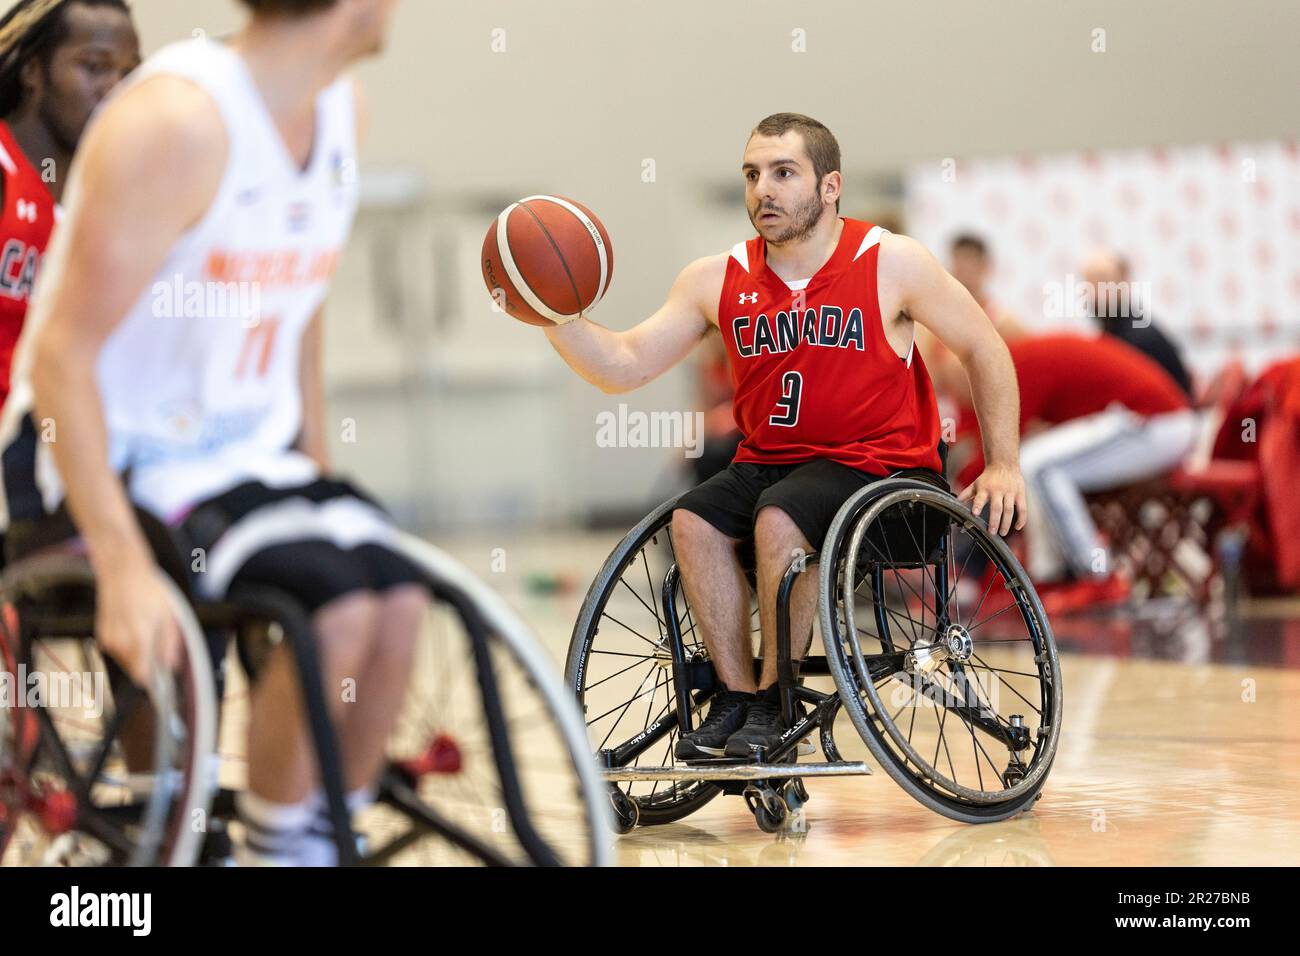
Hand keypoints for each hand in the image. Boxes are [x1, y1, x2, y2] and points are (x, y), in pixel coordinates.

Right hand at [94, 554, 180, 687]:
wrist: (122, 573)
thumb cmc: (150, 592)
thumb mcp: (170, 616)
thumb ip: (170, 644)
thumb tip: (171, 666)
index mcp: (139, 639)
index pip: (143, 677)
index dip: (154, 680)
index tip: (163, 680)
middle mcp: (120, 643)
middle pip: (135, 670)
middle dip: (148, 665)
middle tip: (159, 649)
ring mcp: (108, 640)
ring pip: (125, 660)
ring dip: (137, 654)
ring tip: (146, 631)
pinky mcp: (101, 635)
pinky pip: (117, 649)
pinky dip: (126, 645)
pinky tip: (133, 627)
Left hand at [957, 462, 1027, 535]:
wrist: (1004, 463)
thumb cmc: (989, 477)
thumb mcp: (976, 484)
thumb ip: (966, 494)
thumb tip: (955, 502)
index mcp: (985, 488)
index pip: (980, 498)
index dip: (978, 506)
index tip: (975, 514)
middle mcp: (998, 490)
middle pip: (996, 507)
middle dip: (994, 521)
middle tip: (991, 532)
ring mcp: (1010, 492)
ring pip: (1009, 510)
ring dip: (1006, 523)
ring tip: (1002, 532)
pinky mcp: (1020, 494)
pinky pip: (1022, 508)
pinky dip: (1021, 519)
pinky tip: (1017, 527)